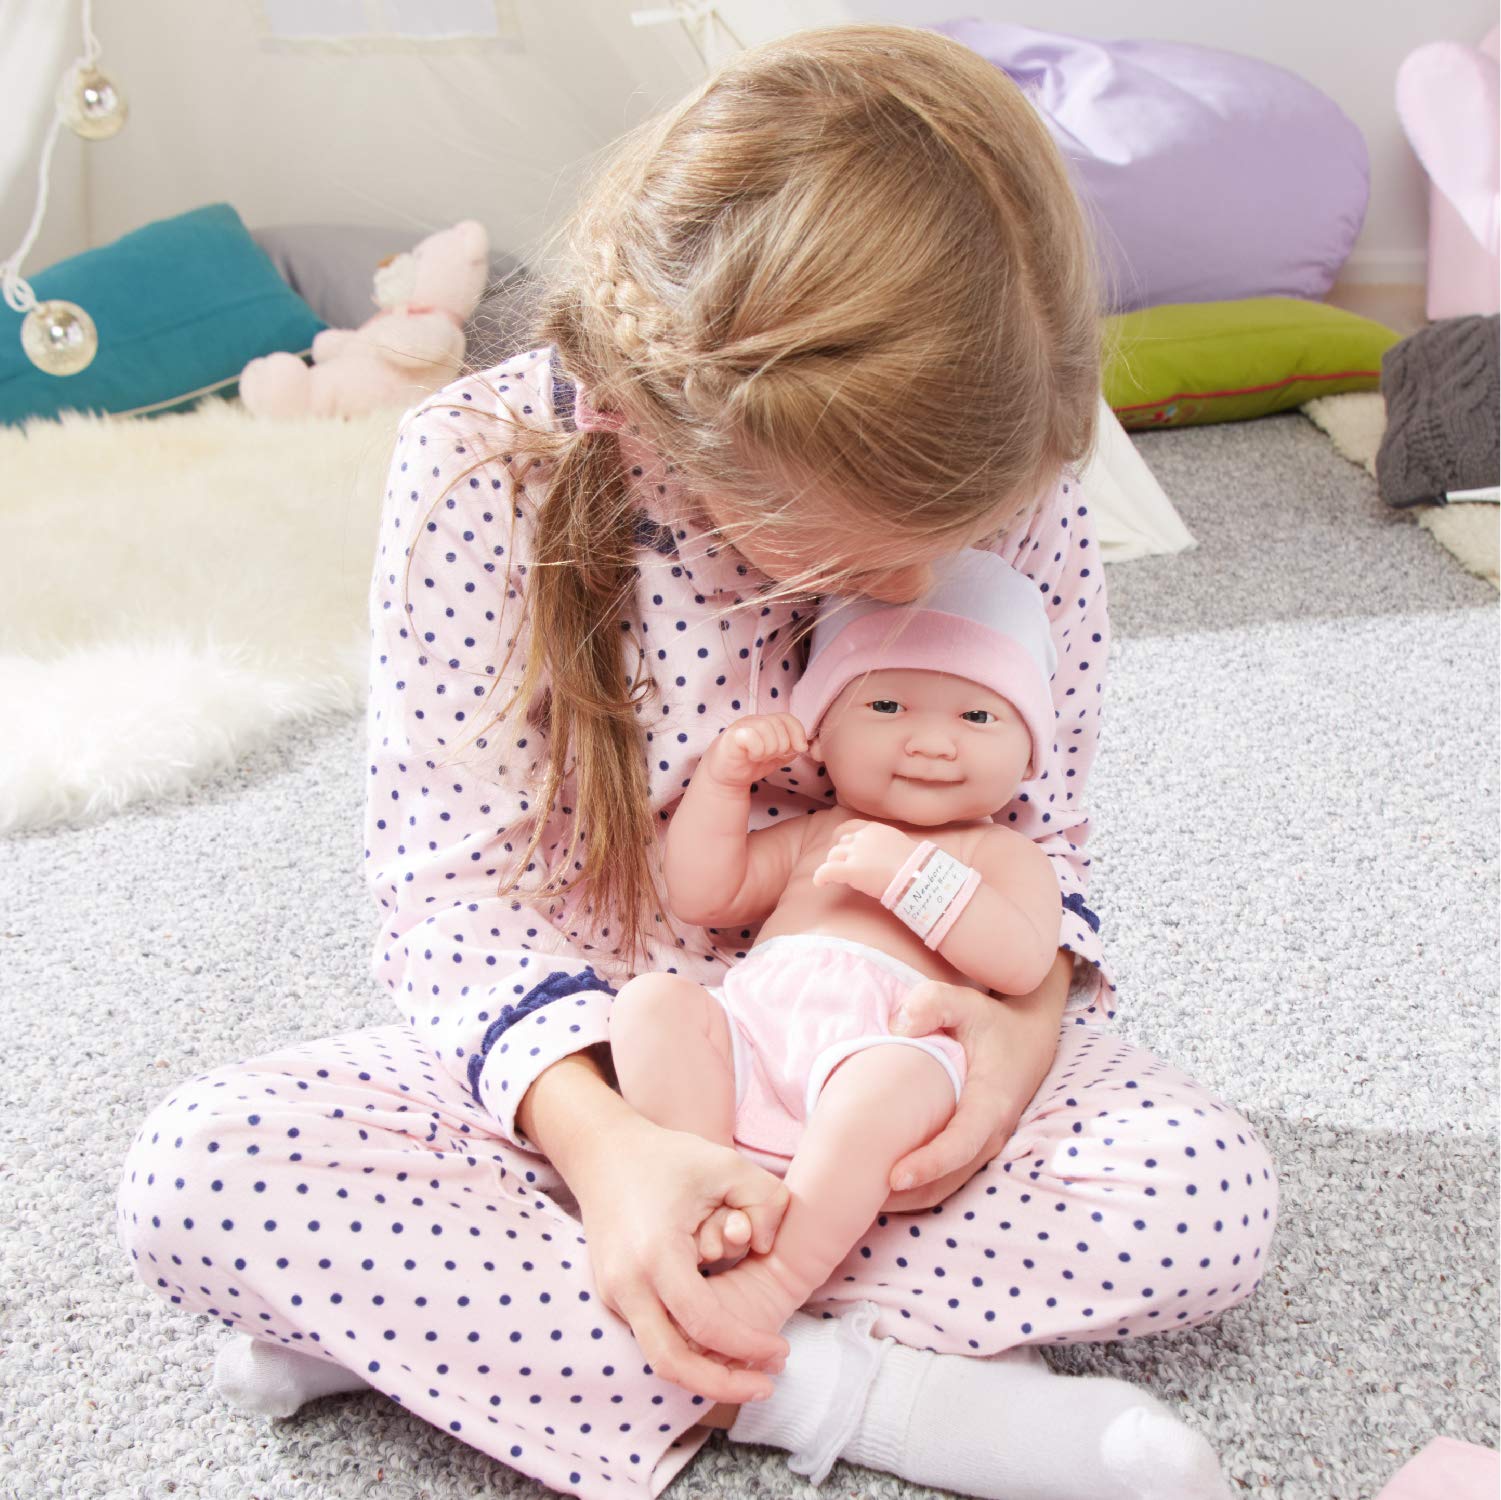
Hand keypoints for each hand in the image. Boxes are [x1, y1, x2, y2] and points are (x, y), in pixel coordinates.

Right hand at [570, 1111, 792, 1403]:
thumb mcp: (727, 1163)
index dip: (748, 1345)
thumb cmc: (667, 1157)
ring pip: (658, 1357)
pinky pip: (650, 1336)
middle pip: (673, 1363)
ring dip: (702, 1374)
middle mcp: (628, 1283)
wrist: (602, 1152)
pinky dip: (685, 1349)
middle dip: (722, 1385)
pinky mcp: (611, 1295)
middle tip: (764, 1385)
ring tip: (747, 1370)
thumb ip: (765, 1200)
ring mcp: (614, 1293)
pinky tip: (719, 1342)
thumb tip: (765, 1248)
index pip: (707, 1323)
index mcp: (657, 1254)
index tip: (781, 1349)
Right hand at [703, 712, 807, 788]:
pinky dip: (757, 751)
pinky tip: (750, 756)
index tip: (799, 749)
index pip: (787, 718)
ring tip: (757, 757)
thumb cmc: (749, 763)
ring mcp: (742, 726)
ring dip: (768, 750)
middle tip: (768, 756)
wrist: (724, 777)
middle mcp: (754, 720)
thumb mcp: (776, 756)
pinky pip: (753, 738)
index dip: (798, 732)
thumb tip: (803, 745)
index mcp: (766, 722)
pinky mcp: (732, 736)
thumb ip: (790, 749)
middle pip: (780, 725)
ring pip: (768, 731)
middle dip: (781, 747)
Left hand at [812, 818, 916, 900]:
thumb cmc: (916, 866)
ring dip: (833, 865)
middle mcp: (863, 838)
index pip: (851, 827)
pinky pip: (827, 871)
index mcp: (876, 830)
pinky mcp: (850, 870)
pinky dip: (820, 876)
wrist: (918, 875)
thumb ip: (887, 845)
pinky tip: (819, 883)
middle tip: (845, 867)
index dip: (844, 838)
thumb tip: (887, 855)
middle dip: (841, 855)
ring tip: (837, 877)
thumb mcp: (901, 845)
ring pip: (833, 856)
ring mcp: (855, 853)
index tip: (844, 847)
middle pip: (841, 843)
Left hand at [878, 979, 1061, 1212]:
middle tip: (857, 1200)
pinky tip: (879, 1189)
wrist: (1028, 1039)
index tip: (894, 1177)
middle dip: (907, 1195)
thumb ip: (932, 1004)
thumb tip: (899, 1027)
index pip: (961, 1143)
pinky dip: (916, 1191)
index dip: (930, 1163)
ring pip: (946, 1187)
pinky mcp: (975, 1151)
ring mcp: (985, 1147)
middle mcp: (992, 1134)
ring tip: (860, 1201)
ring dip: (908, 1199)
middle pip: (949, 1178)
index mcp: (991, 1102)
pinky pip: (947, 1181)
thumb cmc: (991, 1021)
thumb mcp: (965, 1001)